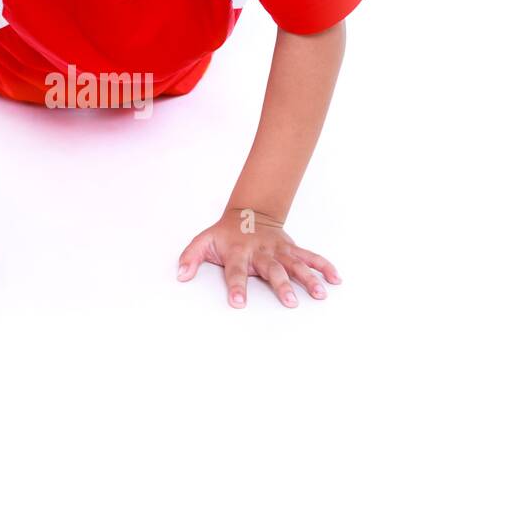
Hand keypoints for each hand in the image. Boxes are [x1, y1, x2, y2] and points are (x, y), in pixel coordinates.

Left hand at [176, 206, 340, 308]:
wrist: (249, 213)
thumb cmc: (225, 234)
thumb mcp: (203, 241)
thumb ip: (190, 258)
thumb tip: (180, 275)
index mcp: (238, 252)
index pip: (236, 271)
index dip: (236, 286)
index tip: (238, 303)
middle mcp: (260, 252)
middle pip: (272, 270)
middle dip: (281, 286)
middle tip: (290, 302)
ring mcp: (278, 250)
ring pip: (296, 264)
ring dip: (309, 279)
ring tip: (320, 294)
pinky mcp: (291, 250)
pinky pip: (310, 257)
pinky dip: (324, 266)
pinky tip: (335, 279)